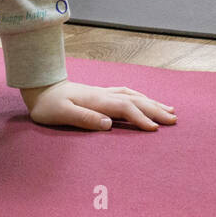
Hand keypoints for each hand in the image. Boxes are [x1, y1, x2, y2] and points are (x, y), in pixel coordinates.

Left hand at [22, 80, 175, 131]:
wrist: (41, 87)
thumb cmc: (48, 105)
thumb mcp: (61, 114)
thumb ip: (84, 118)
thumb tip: (109, 124)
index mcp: (97, 101)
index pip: (125, 108)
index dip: (140, 118)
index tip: (155, 129)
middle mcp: (104, 95)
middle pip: (136, 100)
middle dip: (155, 110)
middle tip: (174, 120)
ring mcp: (104, 93)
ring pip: (134, 95)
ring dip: (152, 102)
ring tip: (169, 109)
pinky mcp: (101, 94)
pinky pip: (128, 94)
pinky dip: (141, 97)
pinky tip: (146, 100)